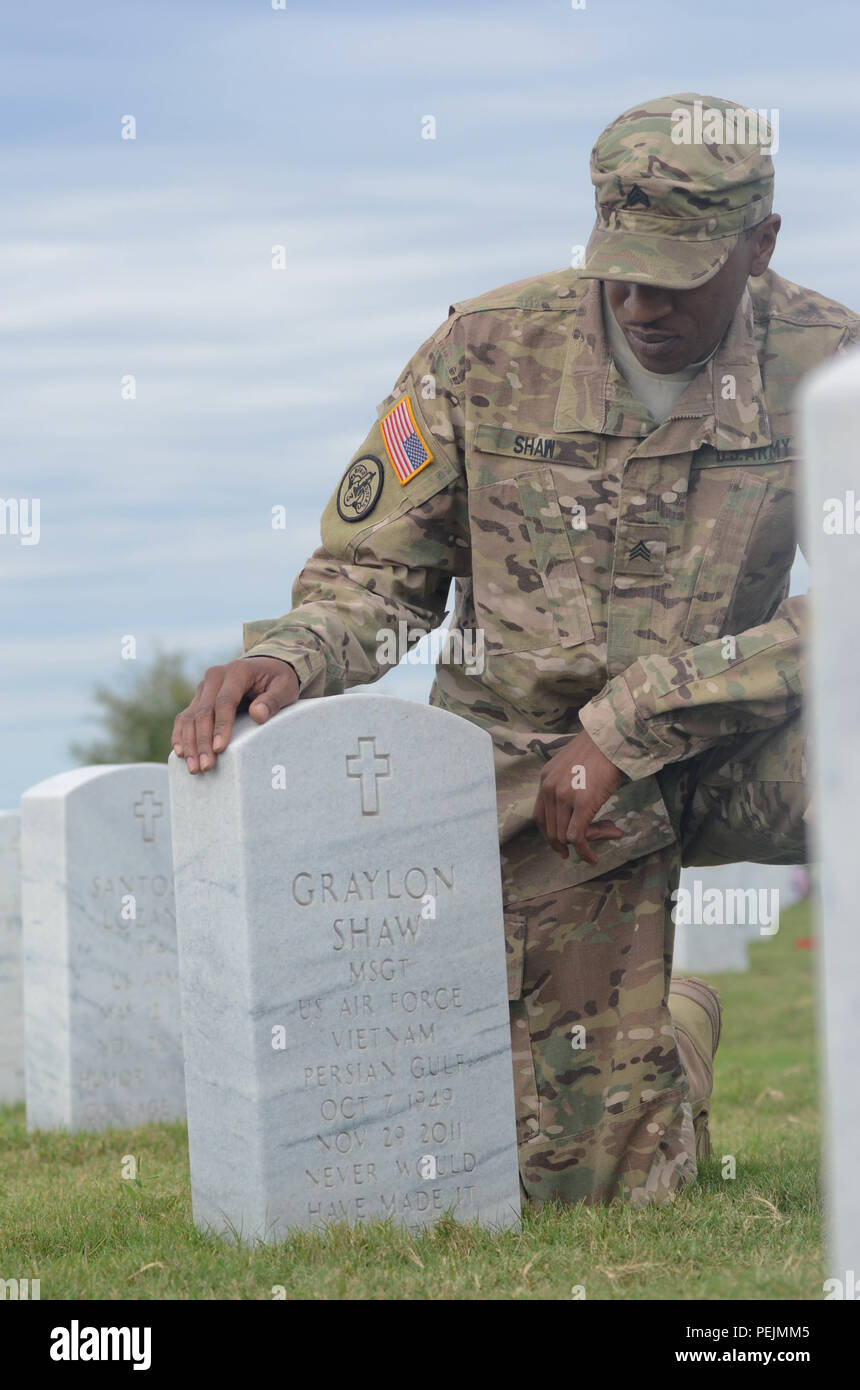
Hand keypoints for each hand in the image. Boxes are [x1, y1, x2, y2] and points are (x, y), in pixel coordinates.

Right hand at [172, 657, 299, 773]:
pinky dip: (180, 735)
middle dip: (203, 741)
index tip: (219, 748)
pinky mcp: (198, 698)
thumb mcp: (285, 687)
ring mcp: (204, 688)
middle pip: (204, 712)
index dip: (221, 726)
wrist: (266, 668)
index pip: (225, 701)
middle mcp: (215, 677)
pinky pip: (184, 718)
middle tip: (206, 766)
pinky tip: (180, 753)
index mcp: (237, 671)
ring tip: (194, 768)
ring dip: (189, 743)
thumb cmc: (278, 680)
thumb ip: (273, 700)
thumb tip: (258, 715)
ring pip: (190, 717)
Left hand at [534, 730, 624, 864]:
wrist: (612, 738)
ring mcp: (564, 797)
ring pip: (565, 836)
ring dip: (585, 842)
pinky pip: (577, 837)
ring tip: (608, 832)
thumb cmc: (599, 749)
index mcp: (545, 779)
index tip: (562, 846)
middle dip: (571, 841)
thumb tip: (578, 809)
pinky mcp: (582, 804)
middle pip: (552, 830)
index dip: (550, 835)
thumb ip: (569, 784)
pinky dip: (584, 852)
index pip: (540, 816)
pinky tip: (592, 858)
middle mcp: (550, 789)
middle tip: (594, 838)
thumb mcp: (572, 764)